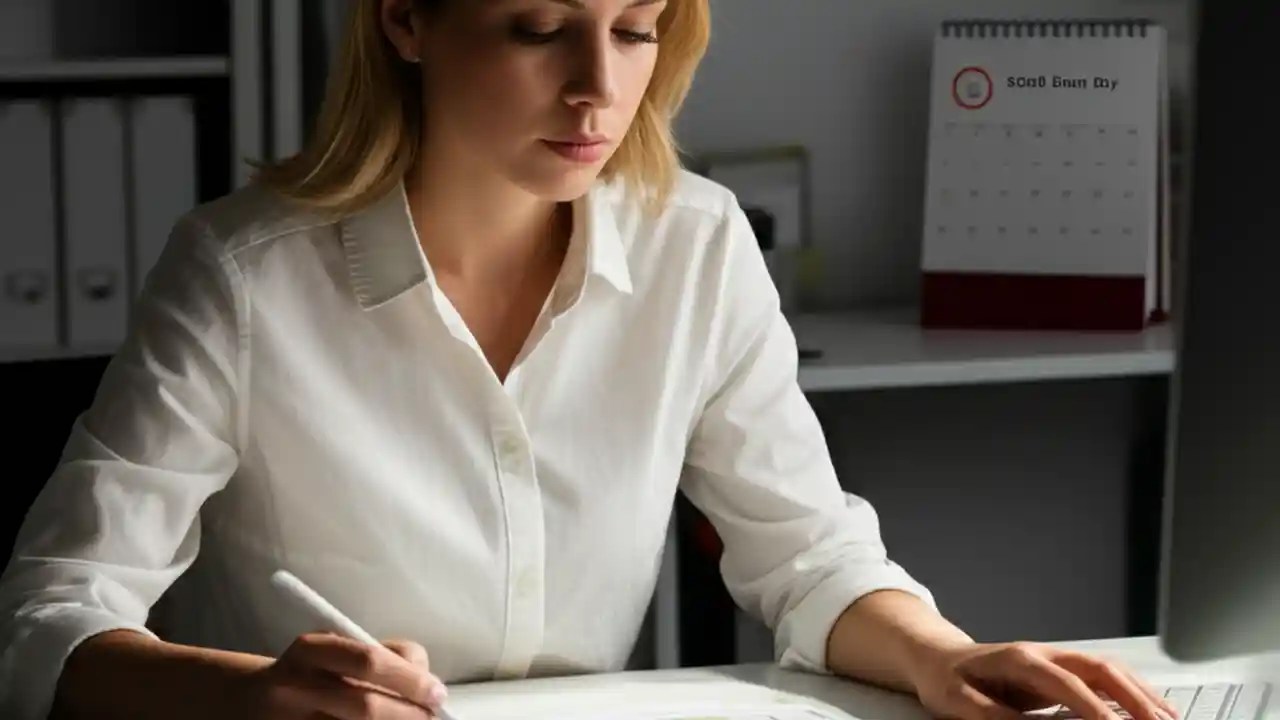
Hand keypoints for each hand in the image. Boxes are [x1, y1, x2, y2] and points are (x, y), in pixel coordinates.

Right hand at [243, 632, 447, 718]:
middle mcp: (294, 686)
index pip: (369, 661)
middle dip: (409, 715)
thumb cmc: (314, 673)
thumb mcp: (339, 650)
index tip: (437, 693)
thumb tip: (430, 687)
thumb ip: (386, 657)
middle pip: (365, 706)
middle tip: (430, 717)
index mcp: (311, 650)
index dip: (410, 680)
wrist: (249, 704)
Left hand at [910, 641, 1179, 719]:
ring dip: (1142, 694)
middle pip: (1100, 670)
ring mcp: (1056, 660)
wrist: (938, 658)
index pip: (1067, 683)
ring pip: (1110, 671)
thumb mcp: (957, 701)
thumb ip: (992, 715)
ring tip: (1170, 719)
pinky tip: (1152, 710)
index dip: (1093, 708)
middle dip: (1134, 698)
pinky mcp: (1062, 672)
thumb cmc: (947, 679)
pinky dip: (1133, 693)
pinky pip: (1105, 679)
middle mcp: (1044, 655)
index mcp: (1019, 659)